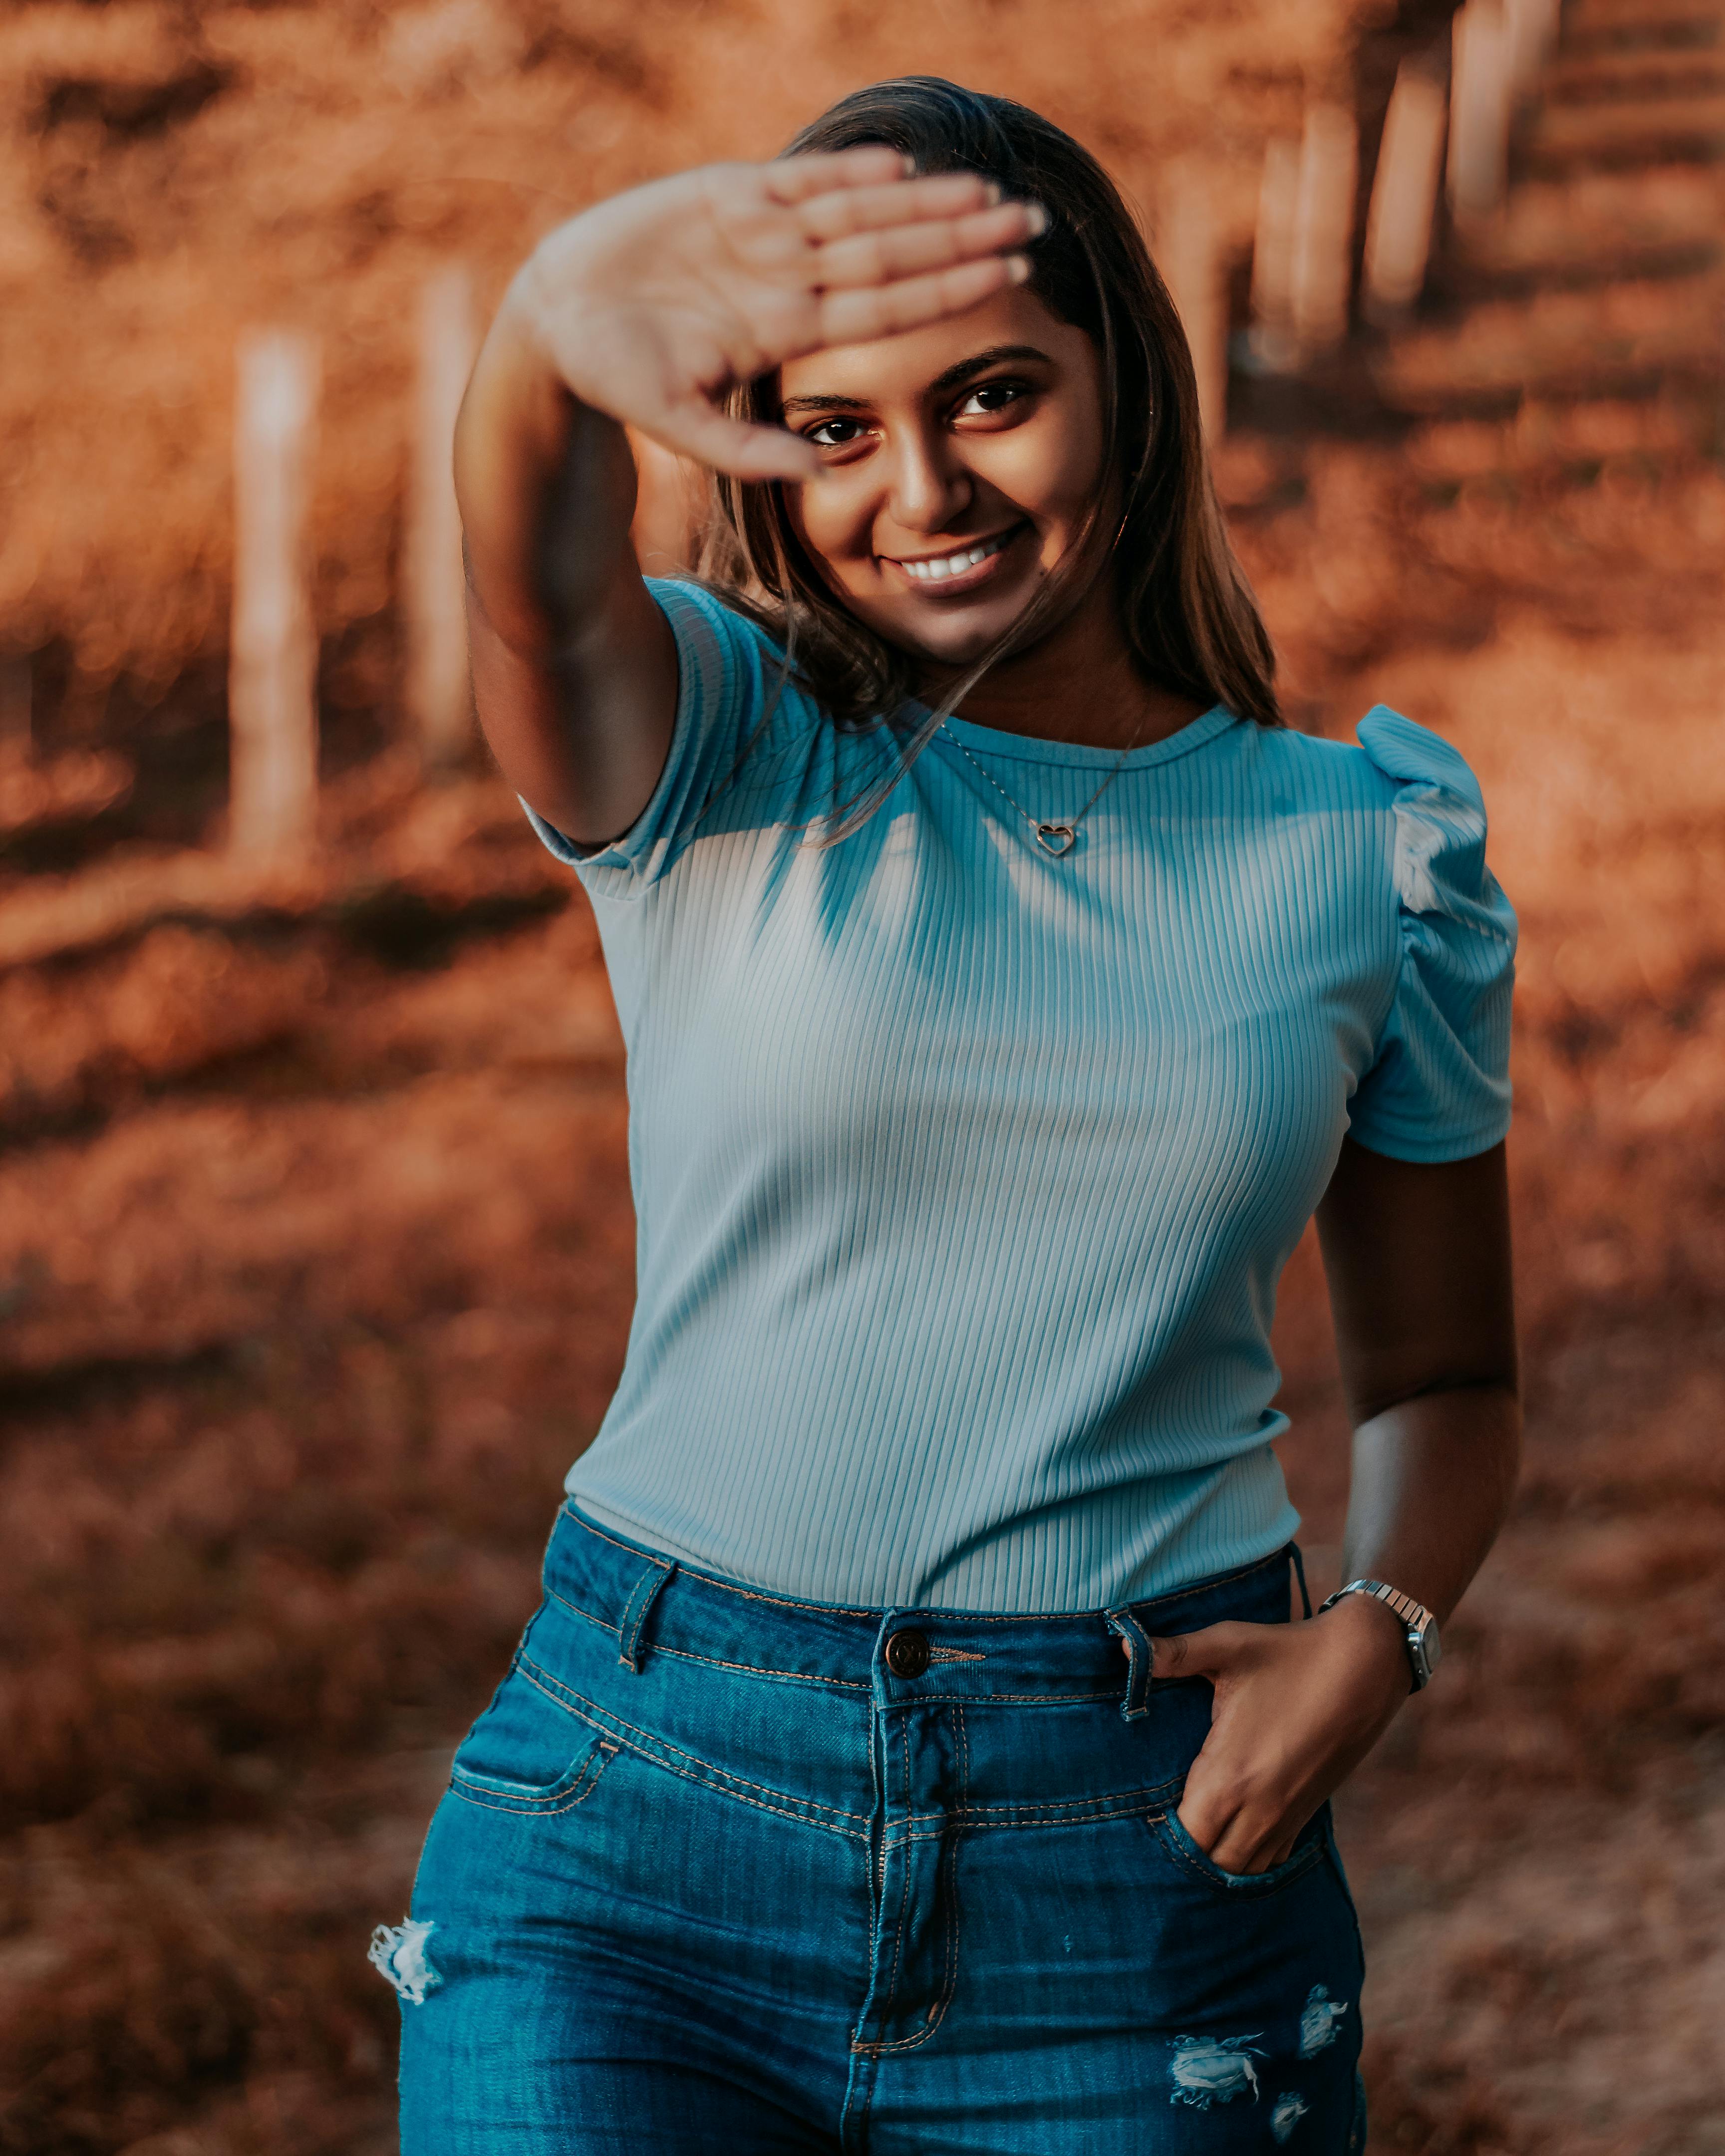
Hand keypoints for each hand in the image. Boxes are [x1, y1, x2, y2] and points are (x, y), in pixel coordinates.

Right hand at [502, 148, 1043, 480]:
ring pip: (861, 211)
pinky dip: (848, 170)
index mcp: (787, 330)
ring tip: (987, 189)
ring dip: (925, 200)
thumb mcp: (681, 427)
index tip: (1010, 277)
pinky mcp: (726, 194)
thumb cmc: (617, 380)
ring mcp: (762, 234)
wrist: (558, 321)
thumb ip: (749, 453)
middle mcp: (788, 279)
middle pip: (893, 252)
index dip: (948, 290)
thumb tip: (818, 483)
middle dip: (962, 238)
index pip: (887, 306)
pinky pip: (801, 180)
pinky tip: (902, 166)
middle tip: (1032, 221)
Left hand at [1136, 1594, 1411, 1873]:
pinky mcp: (1308, 1812)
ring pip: (1243, 1870)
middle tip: (1155, 1835)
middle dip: (1183, 1857)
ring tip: (1190, 1840)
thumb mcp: (1228, 1645)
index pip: (1185, 1836)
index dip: (1159, 1839)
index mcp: (1231, 1775)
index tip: (1136, 1825)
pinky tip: (1230, 1838)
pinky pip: (1272, 1859)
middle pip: (1211, 1864)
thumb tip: (1121, 1642)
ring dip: (1216, 1863)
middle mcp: (1259, 1808)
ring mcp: (1287, 1815)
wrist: (1366, 1666)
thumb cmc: (1290, 1653)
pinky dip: (1248, 1860)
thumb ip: (1173, 1652)